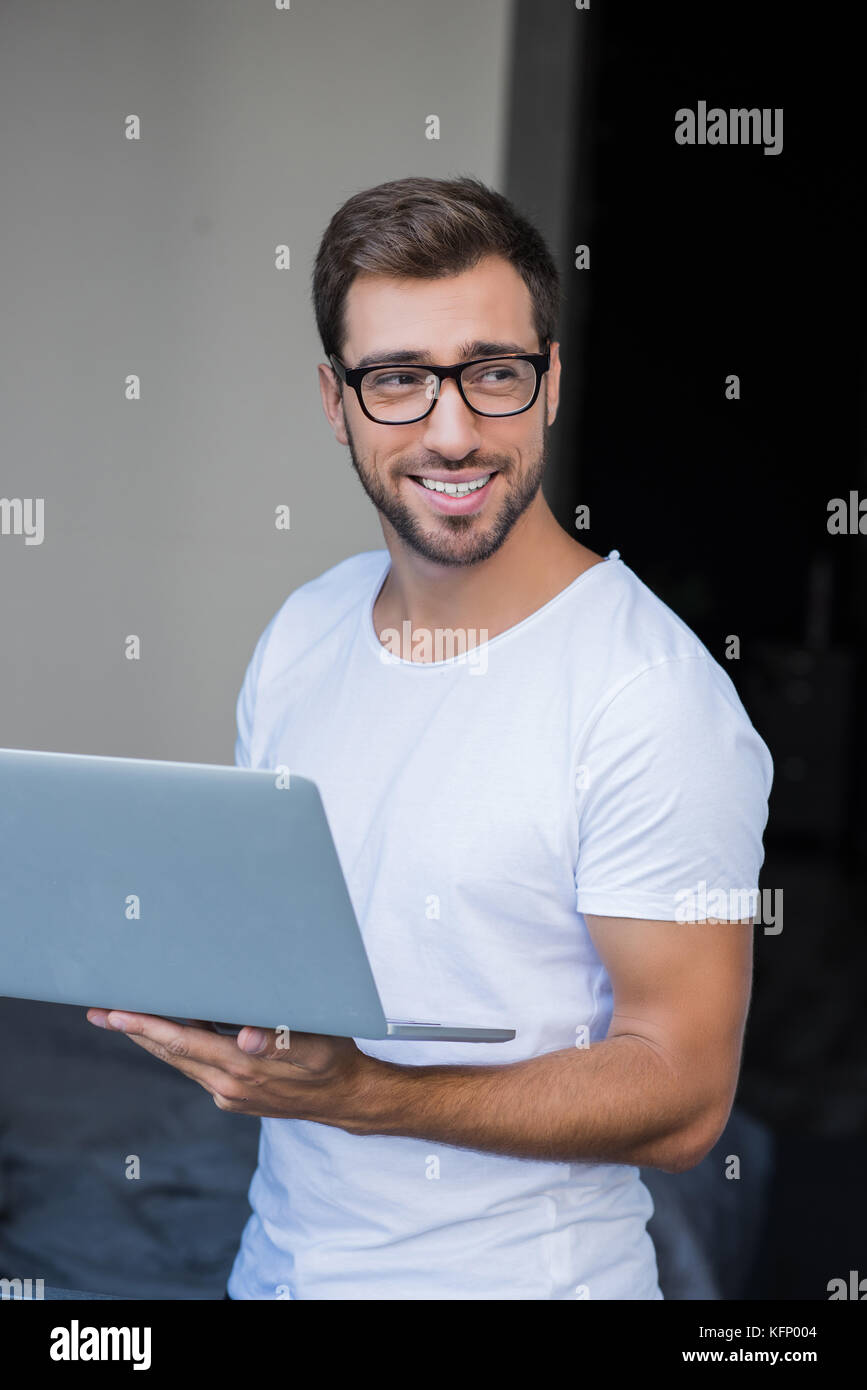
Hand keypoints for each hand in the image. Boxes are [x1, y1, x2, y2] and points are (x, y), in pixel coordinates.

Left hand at [85, 1009, 383, 1132]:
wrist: (346, 1098)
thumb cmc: (332, 1060)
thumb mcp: (314, 1044)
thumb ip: (281, 1039)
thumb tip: (245, 1038)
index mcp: (241, 1069)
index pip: (182, 1042)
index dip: (146, 1026)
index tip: (115, 1012)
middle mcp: (227, 1086)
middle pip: (170, 1052)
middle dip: (133, 1030)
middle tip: (98, 1012)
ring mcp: (228, 1094)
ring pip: (179, 1061)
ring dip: (150, 1040)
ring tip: (122, 1019)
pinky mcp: (233, 1097)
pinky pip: (196, 1068)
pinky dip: (178, 1049)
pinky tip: (172, 1031)